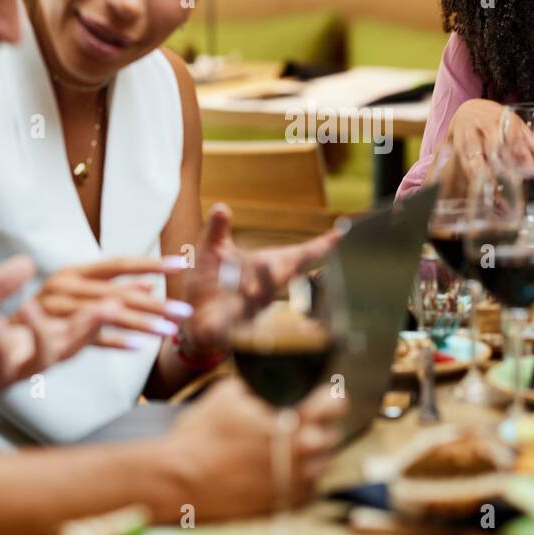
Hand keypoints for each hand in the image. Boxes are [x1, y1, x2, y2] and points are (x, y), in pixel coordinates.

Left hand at [0, 255, 125, 416]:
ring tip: (39, 308)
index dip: (95, 313)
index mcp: (19, 343)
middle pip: (67, 348)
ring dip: (45, 338)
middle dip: (90, 328)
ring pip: (38, 363)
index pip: (67, 328)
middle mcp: (17, 363)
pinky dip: (0, 348)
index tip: (122, 294)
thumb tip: (29, 261)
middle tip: (113, 306)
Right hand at [31, 254, 191, 336]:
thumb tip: (150, 281)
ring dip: (141, 323)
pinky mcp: (50, 336)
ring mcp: (56, 311)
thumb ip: (113, 288)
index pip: (118, 263)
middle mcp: (64, 287)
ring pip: (106, 316)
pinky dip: (113, 343)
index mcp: (73, 272)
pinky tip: (138, 347)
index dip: (151, 262)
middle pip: (118, 293)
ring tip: (169, 331)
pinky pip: (88, 340)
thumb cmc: (48, 313)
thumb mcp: (78, 293)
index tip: (182, 263)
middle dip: (155, 303)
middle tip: (185, 311)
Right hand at [165, 379, 346, 518]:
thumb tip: (272, 380)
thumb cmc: (200, 437)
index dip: (327, 397)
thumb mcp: (228, 394)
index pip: (336, 403)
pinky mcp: (287, 504)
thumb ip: (261, 387)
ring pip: (323, 461)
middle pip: (331, 433)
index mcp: (294, 422)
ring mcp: (297, 482)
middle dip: (317, 426)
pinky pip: (309, 486)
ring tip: (282, 448)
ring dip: (310, 453)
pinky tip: (277, 469)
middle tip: (293, 423)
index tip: (318, 398)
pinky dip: (299, 476)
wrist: (180, 482)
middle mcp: (303, 454)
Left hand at [180, 204, 339, 359]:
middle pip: (286, 273)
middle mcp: (265, 288)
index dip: (319, 247)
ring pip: (262, 295)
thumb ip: (217, 230)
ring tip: (265, 263)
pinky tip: (232, 313)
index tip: (341, 235)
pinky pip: (232, 324)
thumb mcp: (211, 250)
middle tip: (311, 247)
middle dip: (296, 262)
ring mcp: (250, 309)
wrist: (192, 316)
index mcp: (265, 267)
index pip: (296, 256)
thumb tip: (221, 207)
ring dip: (265, 280)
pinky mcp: (229, 327)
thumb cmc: (209, 281)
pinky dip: (232, 319)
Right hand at [440, 98, 533, 186]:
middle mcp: (486, 127)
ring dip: (487, 181)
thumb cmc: (497, 121)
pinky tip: (483, 195)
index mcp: (505, 120)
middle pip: (496, 153)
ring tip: (498, 201)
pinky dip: (474, 181)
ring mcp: (470, 136)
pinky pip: (465, 166)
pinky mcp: (458, 146)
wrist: (467, 109)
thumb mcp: (517, 127)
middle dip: (506, 174)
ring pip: (478, 161)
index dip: (524, 160)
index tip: (532, 178)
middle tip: (517, 195)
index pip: (516, 142)